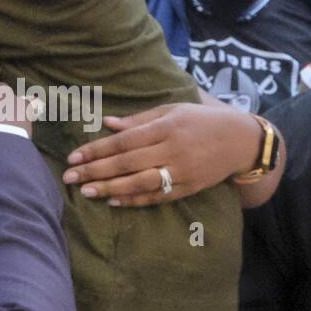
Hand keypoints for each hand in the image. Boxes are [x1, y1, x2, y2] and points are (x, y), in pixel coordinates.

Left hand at [62, 102, 264, 206]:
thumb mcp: (172, 110)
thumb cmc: (201, 120)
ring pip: (140, 182)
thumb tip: (107, 123)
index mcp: (166, 127)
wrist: (241, 140)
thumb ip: (139, 119)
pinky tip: (114, 200)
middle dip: (95, 170)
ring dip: (111, 188)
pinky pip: (157, 196)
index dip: (96, 149)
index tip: (73, 157)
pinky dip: (135, 200)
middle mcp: (172, 149)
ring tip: (87, 191)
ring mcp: (181, 171)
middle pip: (127, 163)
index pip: (124, 140)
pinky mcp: (188, 188)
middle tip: (69, 178)